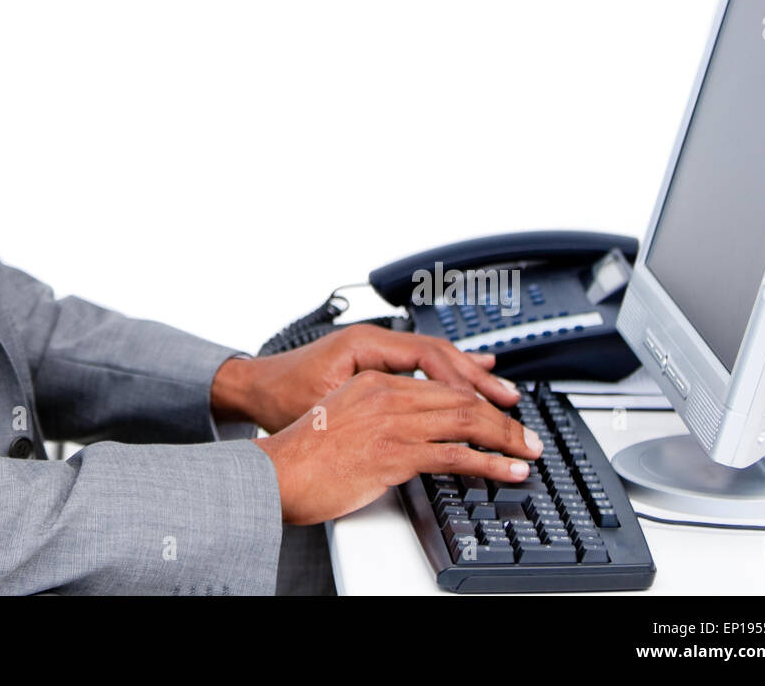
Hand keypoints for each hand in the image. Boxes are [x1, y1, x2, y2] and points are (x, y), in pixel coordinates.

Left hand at [210, 323, 521, 434]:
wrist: (253, 388)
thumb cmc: (280, 398)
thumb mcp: (323, 407)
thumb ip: (367, 410)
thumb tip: (408, 422)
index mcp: (363, 345)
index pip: (427, 357)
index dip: (461, 384)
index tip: (487, 407)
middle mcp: (373, 341)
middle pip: (439, 354)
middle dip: (478, 379)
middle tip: (511, 404)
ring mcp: (376, 348)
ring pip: (435, 356)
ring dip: (470, 375)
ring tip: (504, 393)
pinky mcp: (376, 361)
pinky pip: (424, 361)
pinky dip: (451, 371)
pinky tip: (474, 375)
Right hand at [252, 370, 542, 524]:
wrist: (278, 472)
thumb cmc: (303, 453)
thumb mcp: (343, 417)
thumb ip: (376, 415)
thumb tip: (408, 434)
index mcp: (374, 381)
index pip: (440, 383)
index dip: (477, 397)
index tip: (499, 411)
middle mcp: (386, 395)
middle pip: (460, 398)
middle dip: (501, 417)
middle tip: (527, 434)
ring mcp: (392, 423)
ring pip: (465, 421)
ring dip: (505, 437)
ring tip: (528, 451)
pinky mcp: (394, 454)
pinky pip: (454, 455)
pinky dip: (489, 463)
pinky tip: (508, 470)